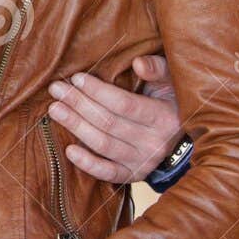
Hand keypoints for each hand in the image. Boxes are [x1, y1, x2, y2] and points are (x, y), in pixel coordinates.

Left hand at [47, 55, 181, 182]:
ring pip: (104, 144)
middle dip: (79, 104)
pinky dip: (88, 164)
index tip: (76, 78)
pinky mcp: (134, 175)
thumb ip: (158, 69)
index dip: (98, 91)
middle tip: (56, 89)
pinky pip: (108, 173)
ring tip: (54, 110)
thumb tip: (138, 64)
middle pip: (109, 123)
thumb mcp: (172, 81)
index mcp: (164, 117)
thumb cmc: (172, 100)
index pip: (124, 105)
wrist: (184, 138)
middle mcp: (154, 143)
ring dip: (76, 126)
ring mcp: (144, 162)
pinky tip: (68, 150)